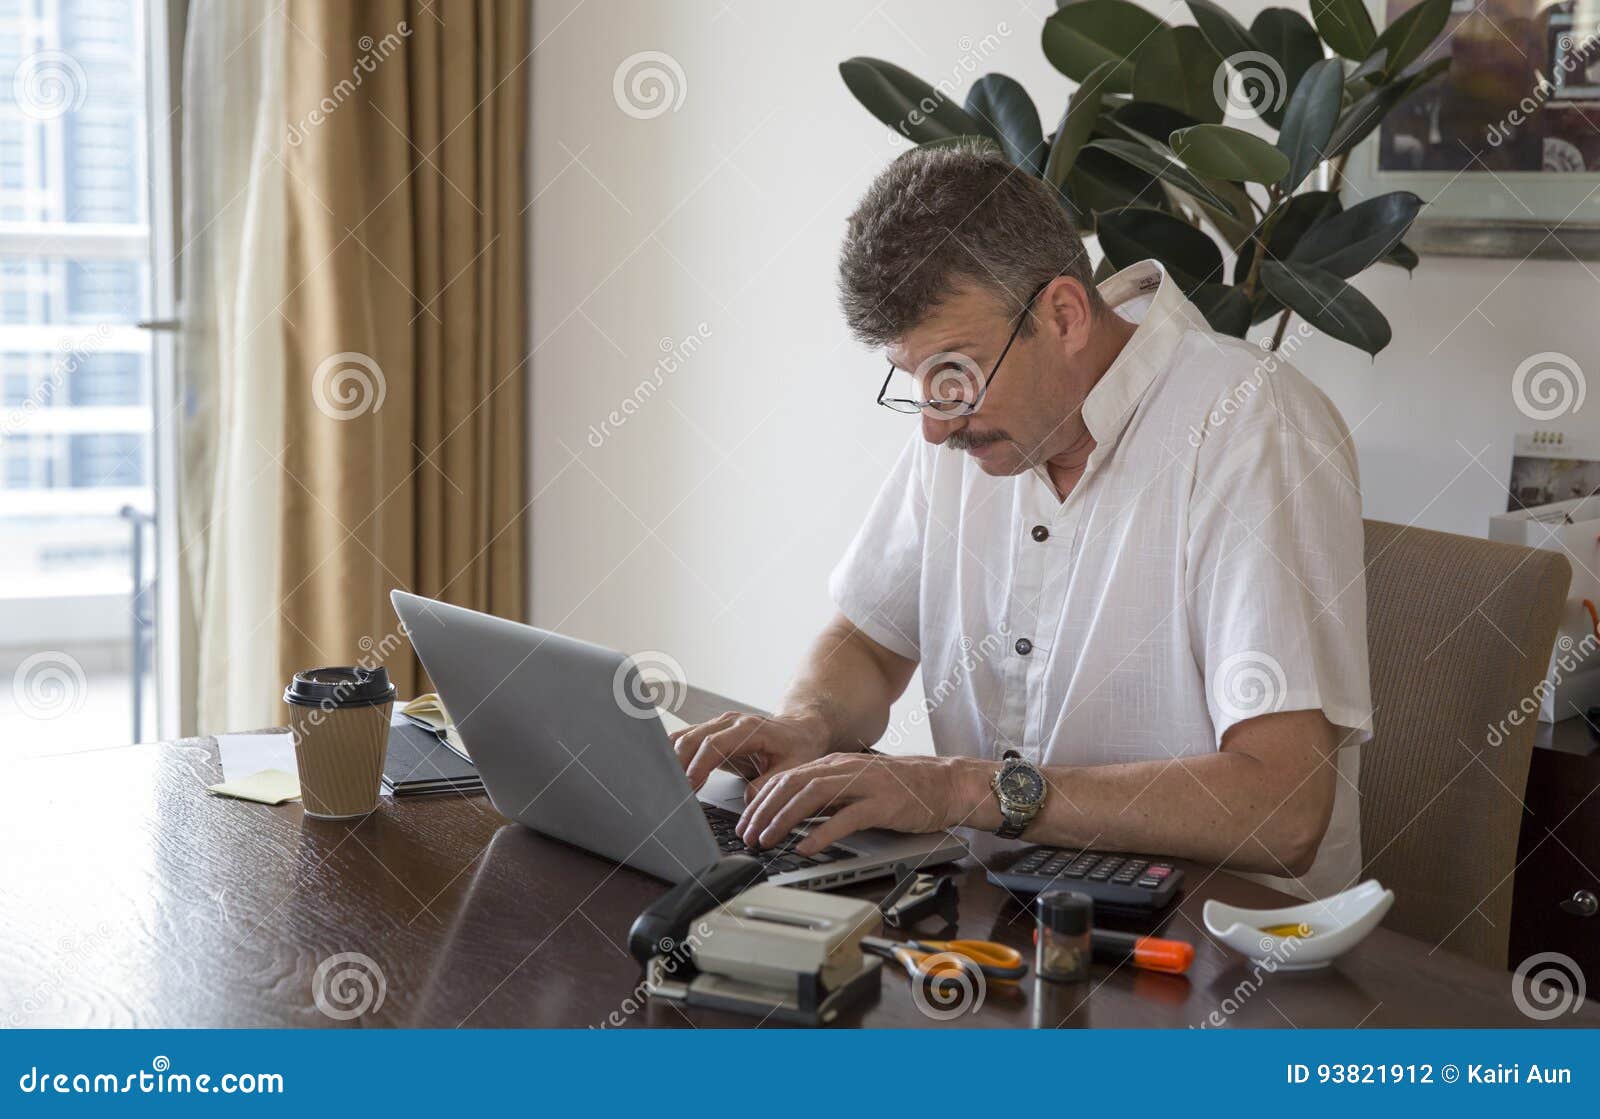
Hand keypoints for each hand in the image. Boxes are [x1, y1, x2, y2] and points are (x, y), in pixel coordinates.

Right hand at [669, 710, 832, 791]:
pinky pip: (684, 739)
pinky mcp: (710, 732)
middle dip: (677, 765)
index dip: (698, 766)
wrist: (800, 729)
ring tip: (663, 786)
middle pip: (692, 738)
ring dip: (670, 760)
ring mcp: (717, 724)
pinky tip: (664, 773)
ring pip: (683, 736)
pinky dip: (671, 754)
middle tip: (670, 793)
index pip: (714, 744)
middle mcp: (729, 721)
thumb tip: (747, 804)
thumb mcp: (793, 769)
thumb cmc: (798, 748)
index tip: (688, 788)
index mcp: (749, 728)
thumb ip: (768, 786)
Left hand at [735, 753, 994, 854]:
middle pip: (793, 785)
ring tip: (767, 840)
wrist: (946, 783)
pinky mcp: (882, 804)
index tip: (745, 822)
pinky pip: (846, 818)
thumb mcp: (857, 785)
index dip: (761, 801)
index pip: (787, 777)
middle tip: (747, 835)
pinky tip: (806, 846)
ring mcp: (864, 785)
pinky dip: (822, 832)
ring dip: (784, 820)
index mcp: (836, 765)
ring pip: (812, 796)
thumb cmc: (902, 788)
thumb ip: (827, 796)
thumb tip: (792, 814)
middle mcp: (845, 770)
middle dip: (764, 811)